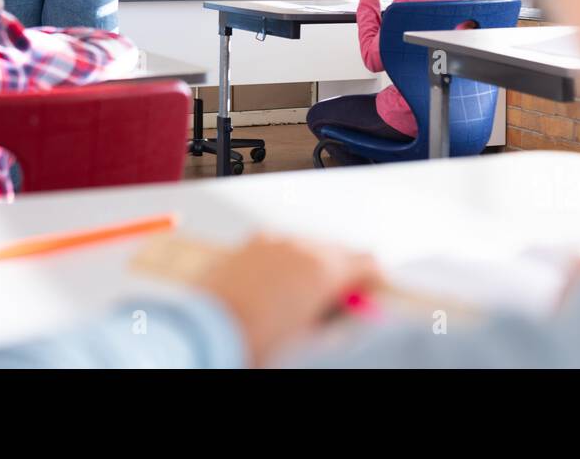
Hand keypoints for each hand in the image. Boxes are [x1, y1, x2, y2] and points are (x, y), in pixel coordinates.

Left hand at [196, 233, 380, 366]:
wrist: (206, 329)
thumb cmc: (255, 338)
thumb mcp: (309, 336)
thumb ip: (336, 319)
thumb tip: (350, 313)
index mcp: (323, 270)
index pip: (368, 263)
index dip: (373, 281)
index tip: (370, 294)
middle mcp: (302, 247)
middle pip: (341, 250)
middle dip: (345, 271)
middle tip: (340, 298)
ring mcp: (275, 240)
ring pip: (311, 244)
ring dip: (316, 263)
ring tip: (303, 294)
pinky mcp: (252, 241)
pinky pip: (283, 244)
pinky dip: (288, 258)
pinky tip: (278, 282)